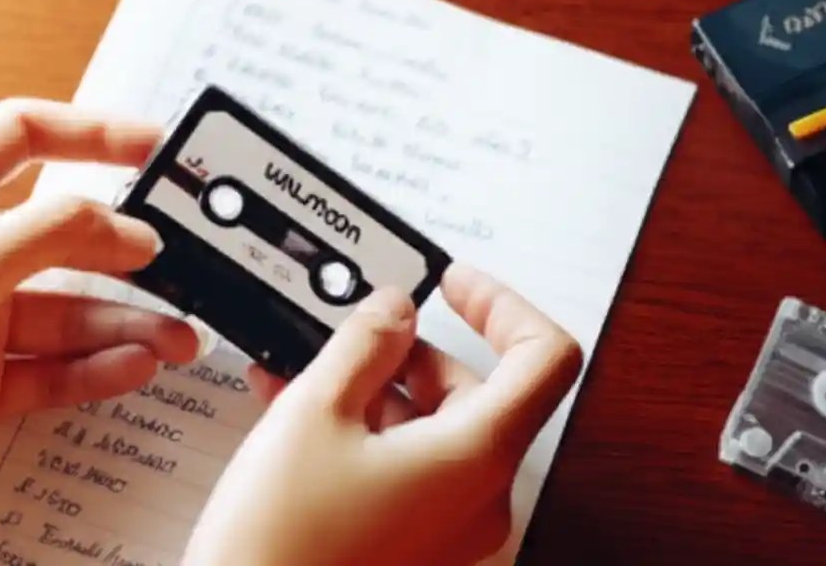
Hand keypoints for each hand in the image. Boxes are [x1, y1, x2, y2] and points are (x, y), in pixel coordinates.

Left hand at [0, 99, 197, 550]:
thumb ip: (46, 238)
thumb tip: (126, 225)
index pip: (24, 137)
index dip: (89, 132)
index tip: (153, 147)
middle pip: (63, 235)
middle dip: (125, 250)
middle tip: (184, 266)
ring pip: (68, 310)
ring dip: (126, 322)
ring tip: (178, 338)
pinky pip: (54, 369)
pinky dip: (97, 369)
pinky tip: (135, 368)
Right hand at [182, 262, 581, 565]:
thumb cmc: (281, 546)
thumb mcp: (314, 414)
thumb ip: (364, 344)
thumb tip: (394, 308)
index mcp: (476, 457)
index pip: (544, 357)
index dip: (502, 305)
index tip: (453, 285)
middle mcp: (478, 498)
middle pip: (477, 392)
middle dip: (412, 354)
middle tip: (349, 337)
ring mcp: (447, 529)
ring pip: (434, 431)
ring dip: (377, 392)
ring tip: (304, 376)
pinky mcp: (413, 546)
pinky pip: (407, 469)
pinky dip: (367, 434)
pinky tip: (303, 417)